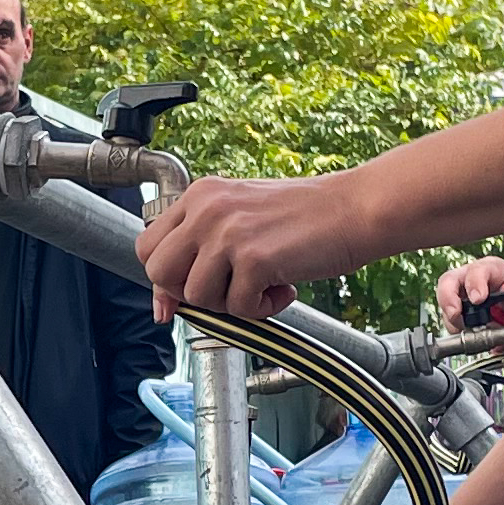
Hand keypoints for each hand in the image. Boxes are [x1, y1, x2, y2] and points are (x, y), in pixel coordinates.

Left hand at [135, 172, 367, 323]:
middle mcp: (206, 209)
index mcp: (200, 195)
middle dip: (188, 294)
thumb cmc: (306, 217)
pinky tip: (284, 288)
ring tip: (264, 285)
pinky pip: (238, 308)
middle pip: (159, 272)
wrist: (355, 208)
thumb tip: (164, 305)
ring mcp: (228, 233)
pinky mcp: (254, 259)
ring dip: (231, 303)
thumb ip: (202, 249)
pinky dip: (263, 309)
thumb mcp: (241, 218)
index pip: (149, 246)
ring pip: (197, 297)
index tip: (181, 297)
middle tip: (226, 291)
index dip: (163, 279)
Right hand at [435, 254, 503, 331]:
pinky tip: (475, 336)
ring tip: (475, 331)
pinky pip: (451, 321)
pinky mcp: (460, 312)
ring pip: (447, 304)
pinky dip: (459, 331)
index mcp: (492, 269)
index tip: (478, 300)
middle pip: (448, 282)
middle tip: (456, 317)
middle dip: (449, 301)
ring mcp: (463, 295)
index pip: (476, 270)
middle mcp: (472, 278)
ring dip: (455, 321)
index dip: (474, 284)